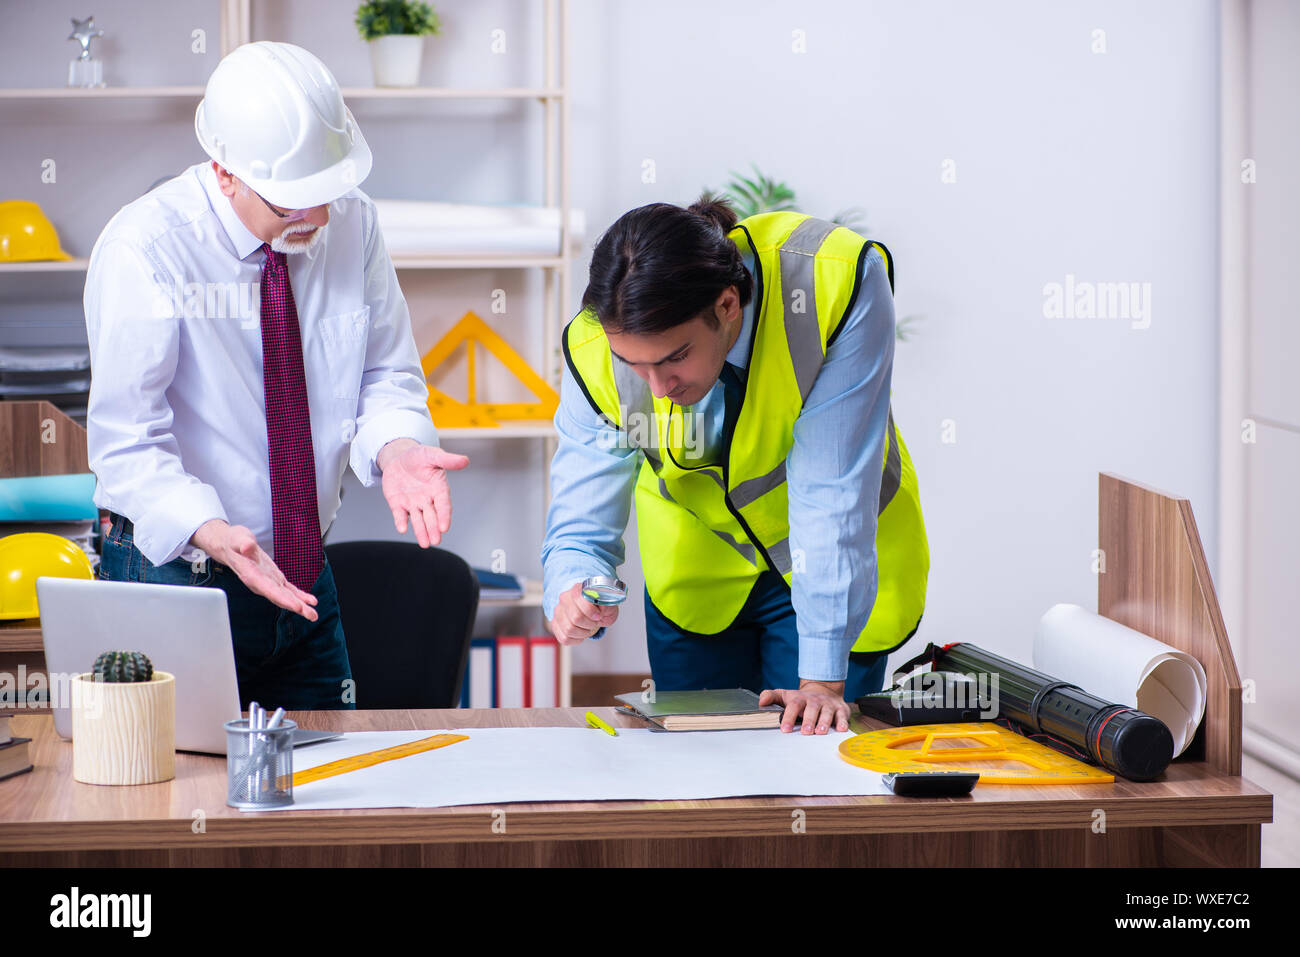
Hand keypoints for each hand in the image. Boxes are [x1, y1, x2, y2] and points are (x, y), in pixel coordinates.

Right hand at [190, 519, 318, 620]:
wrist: (229, 546)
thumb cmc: (233, 542)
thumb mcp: (237, 538)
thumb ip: (243, 543)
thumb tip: (248, 546)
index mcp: (252, 575)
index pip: (269, 590)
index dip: (283, 599)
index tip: (296, 607)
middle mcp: (260, 583)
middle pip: (280, 598)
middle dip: (296, 607)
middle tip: (311, 615)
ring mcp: (268, 582)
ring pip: (285, 596)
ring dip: (300, 605)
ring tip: (313, 614)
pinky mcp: (273, 578)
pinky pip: (288, 590)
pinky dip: (299, 596)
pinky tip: (310, 601)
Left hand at [379, 439, 469, 546]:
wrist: (398, 458)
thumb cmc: (419, 457)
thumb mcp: (432, 455)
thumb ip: (448, 460)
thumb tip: (465, 460)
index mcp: (438, 489)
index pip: (443, 505)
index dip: (444, 516)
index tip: (444, 527)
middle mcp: (427, 500)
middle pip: (431, 517)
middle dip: (433, 529)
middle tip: (436, 540)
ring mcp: (412, 503)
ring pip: (418, 520)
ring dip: (421, 532)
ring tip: (425, 544)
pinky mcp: (398, 504)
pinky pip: (400, 515)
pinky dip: (401, 522)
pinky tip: (402, 528)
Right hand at [548, 580, 618, 645]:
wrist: (592, 610)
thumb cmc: (599, 606)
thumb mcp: (608, 603)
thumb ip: (606, 604)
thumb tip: (601, 609)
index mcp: (577, 589)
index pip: (578, 598)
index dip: (590, 611)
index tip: (598, 616)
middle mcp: (565, 599)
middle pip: (575, 617)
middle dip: (589, 624)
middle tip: (594, 623)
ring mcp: (558, 612)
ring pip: (569, 629)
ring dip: (583, 633)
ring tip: (588, 628)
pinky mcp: (555, 624)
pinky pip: (564, 638)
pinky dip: (576, 639)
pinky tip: (581, 634)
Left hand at [759, 679, 850, 734]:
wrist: (824, 690)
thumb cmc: (802, 699)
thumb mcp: (785, 695)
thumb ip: (771, 697)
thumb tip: (760, 702)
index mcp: (800, 699)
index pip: (794, 706)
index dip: (789, 717)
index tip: (785, 729)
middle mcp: (815, 701)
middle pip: (812, 709)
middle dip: (809, 720)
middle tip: (806, 731)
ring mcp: (828, 705)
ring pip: (827, 712)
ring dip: (824, 722)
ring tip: (820, 732)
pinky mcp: (841, 709)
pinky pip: (843, 715)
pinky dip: (843, 722)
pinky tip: (841, 729)